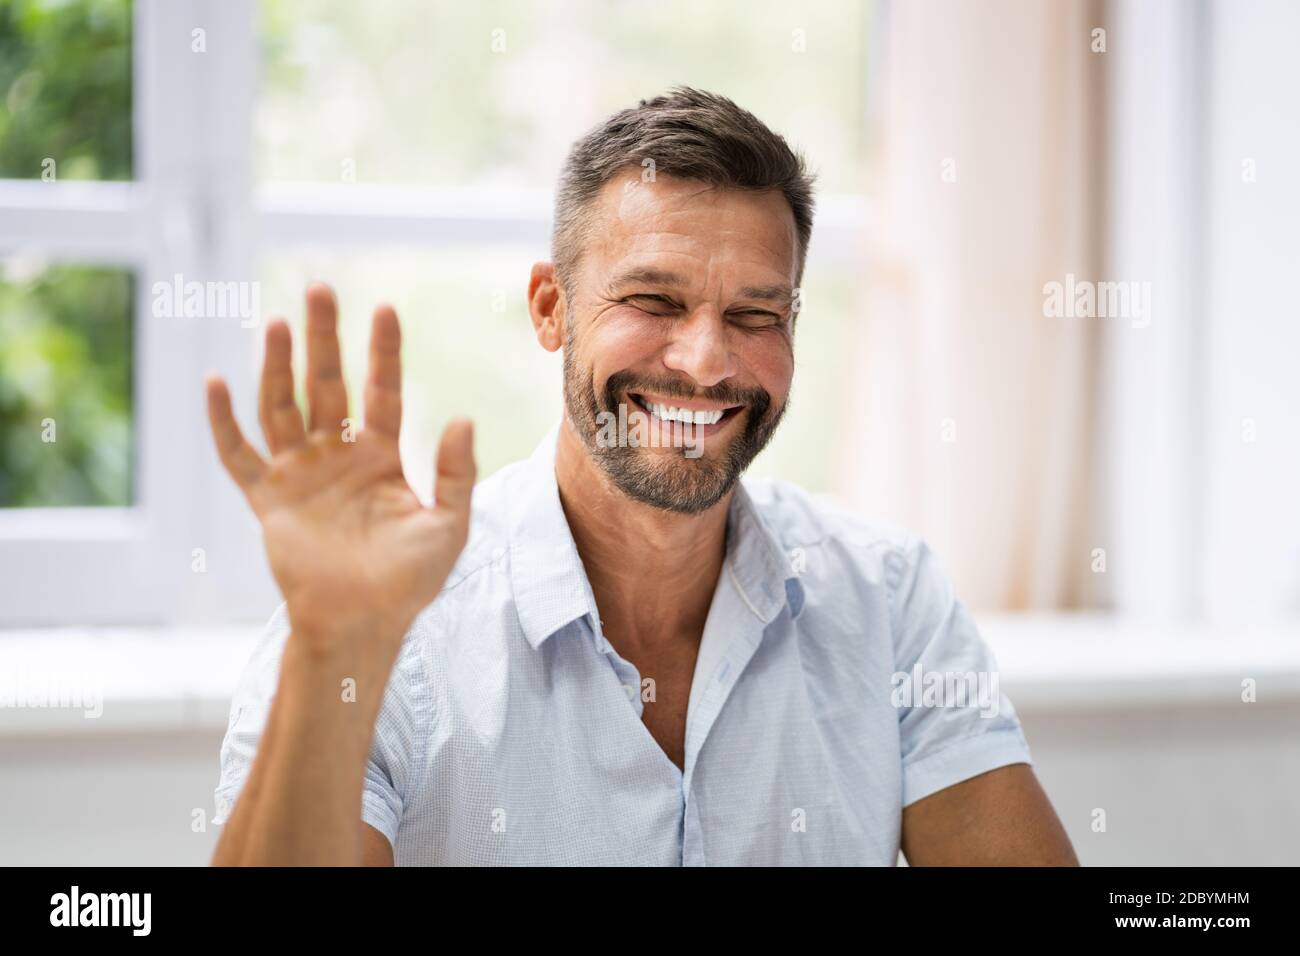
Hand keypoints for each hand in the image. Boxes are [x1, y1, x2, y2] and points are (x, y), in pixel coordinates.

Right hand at [204, 283, 475, 659]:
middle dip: (324, 339)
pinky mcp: (269, 501)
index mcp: (382, 458)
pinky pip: (239, 456)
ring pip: (283, 407)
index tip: (385, 308)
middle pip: (327, 385)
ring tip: (277, 322)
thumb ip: (456, 472)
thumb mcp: (448, 524)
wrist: (363, 624)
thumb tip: (463, 417)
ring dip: (277, 366)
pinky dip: (224, 423)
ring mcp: (301, 475)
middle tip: (319, 288)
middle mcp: (339, 457)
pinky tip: (215, 383)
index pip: (383, 393)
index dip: (383, 352)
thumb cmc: (410, 580)